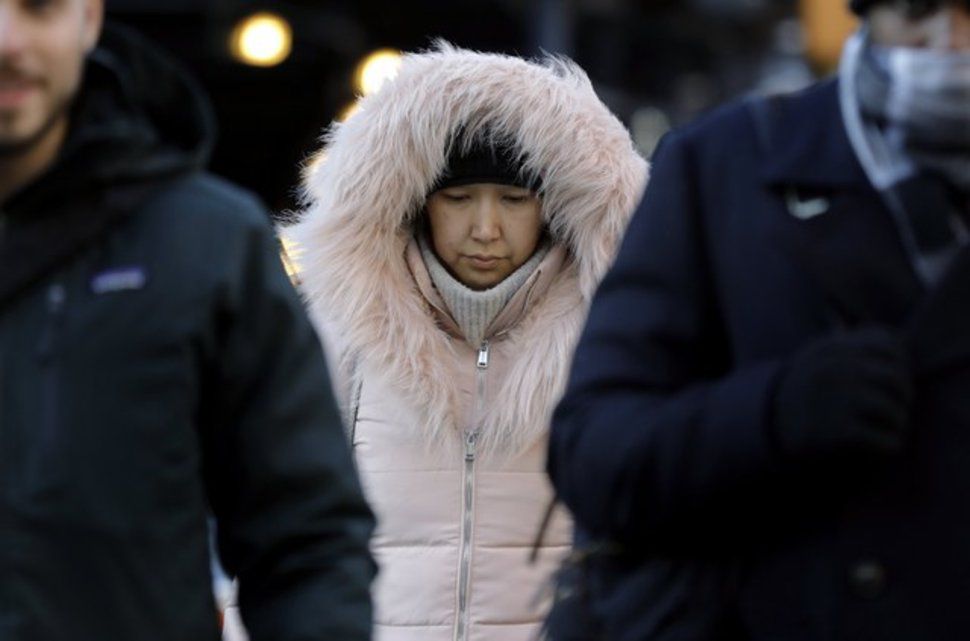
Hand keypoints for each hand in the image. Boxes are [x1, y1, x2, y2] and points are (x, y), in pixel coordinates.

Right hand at [770, 328, 913, 462]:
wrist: (767, 425)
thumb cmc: (804, 390)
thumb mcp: (818, 357)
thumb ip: (853, 344)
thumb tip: (899, 338)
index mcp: (833, 349)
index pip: (889, 349)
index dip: (898, 367)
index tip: (889, 383)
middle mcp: (835, 370)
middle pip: (895, 380)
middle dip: (903, 397)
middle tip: (896, 409)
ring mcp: (837, 400)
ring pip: (895, 411)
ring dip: (897, 423)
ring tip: (888, 427)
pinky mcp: (840, 432)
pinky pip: (887, 440)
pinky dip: (889, 444)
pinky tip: (880, 444)